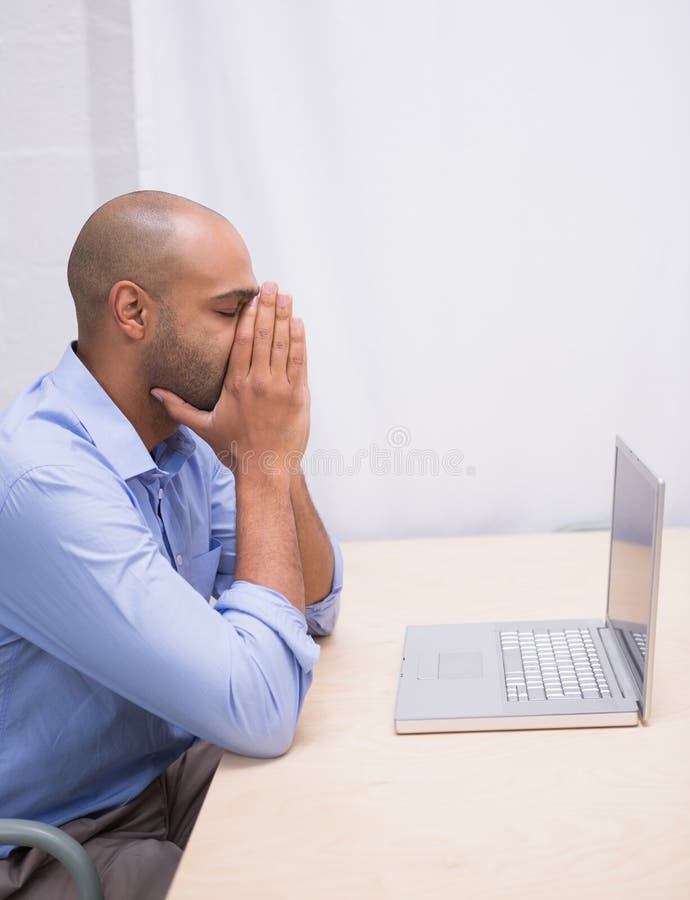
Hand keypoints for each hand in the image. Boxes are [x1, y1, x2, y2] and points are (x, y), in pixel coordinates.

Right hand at [151, 281, 309, 476]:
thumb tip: (155, 392)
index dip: (246, 317)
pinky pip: (299, 362)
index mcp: (235, 385)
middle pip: (262, 337)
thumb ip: (179, 407)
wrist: (265, 470)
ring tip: (286, 296)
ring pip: (282, 345)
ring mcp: (280, 388)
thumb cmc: (234, 450)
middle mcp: (258, 382)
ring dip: (285, 318)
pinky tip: (298, 323)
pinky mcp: (298, 397)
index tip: (250, 298)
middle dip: (267, 308)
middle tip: (271, 285)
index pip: (240, 342)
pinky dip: (299, 341)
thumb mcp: (204, 427)